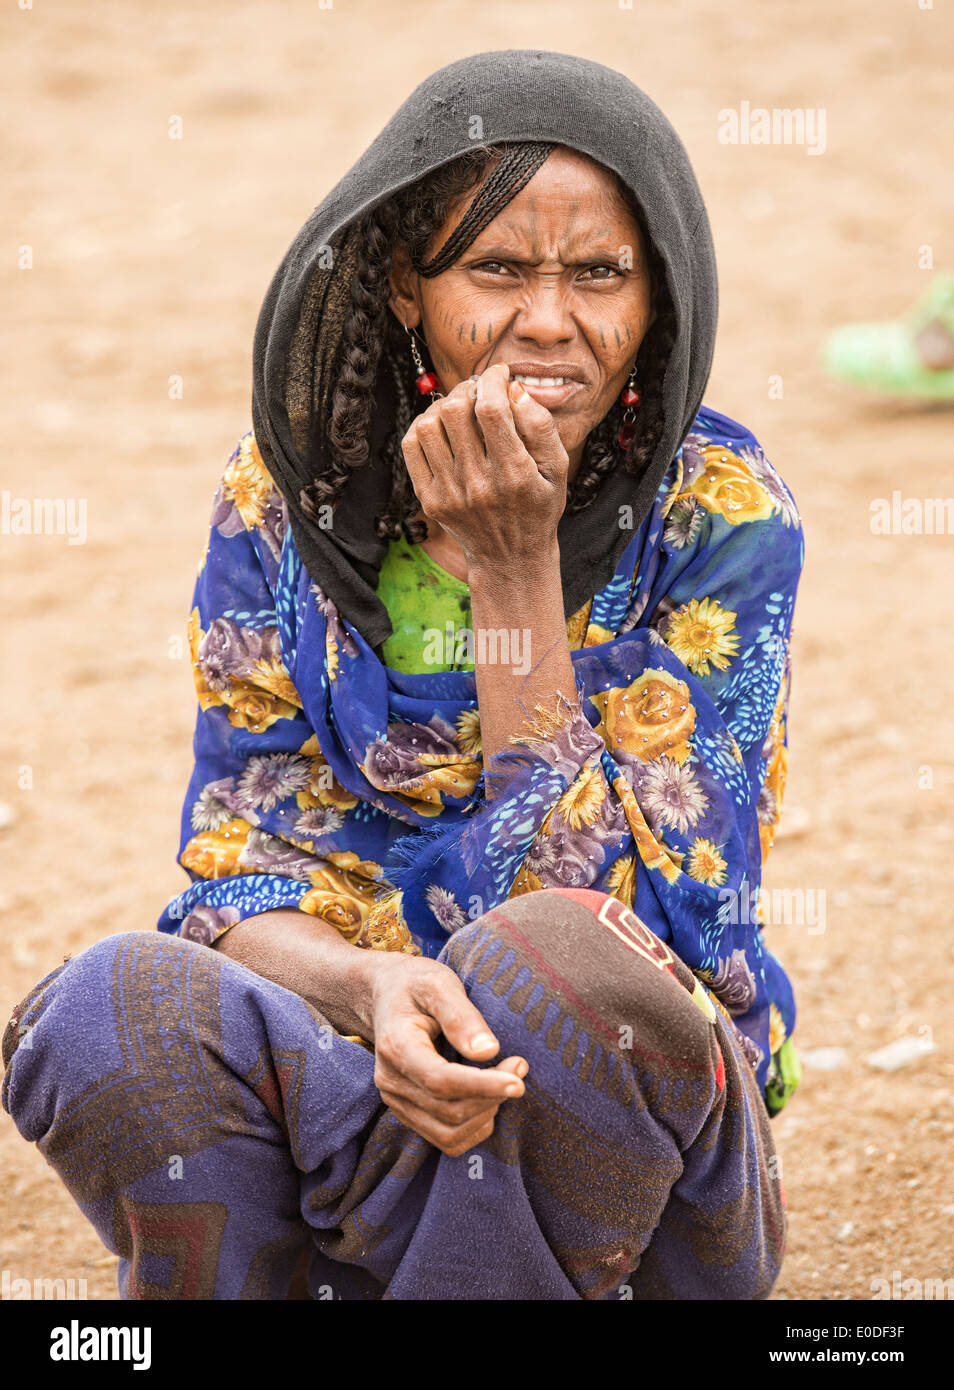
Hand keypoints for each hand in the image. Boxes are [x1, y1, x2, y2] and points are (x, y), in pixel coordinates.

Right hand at [368, 953, 527, 1157]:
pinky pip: (447, 1139)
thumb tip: (488, 1051)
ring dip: (487, 1112)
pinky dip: (476, 1126)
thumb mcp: (438, 983)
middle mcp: (391, 1081)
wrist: (388, 995)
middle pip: (449, 1111)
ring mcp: (397, 1101)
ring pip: (450, 1133)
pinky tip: (488, 1097)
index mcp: (396, 1046)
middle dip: (493, 1095)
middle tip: (519, 1065)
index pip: (440, 1081)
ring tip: (506, 1080)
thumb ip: (461, 1016)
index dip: (482, 1086)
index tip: (518, 1081)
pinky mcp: (410, 1113)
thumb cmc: (416, 985)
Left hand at [401, 363, 568, 571]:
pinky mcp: (430, 499)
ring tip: (461, 407)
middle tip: (479, 389)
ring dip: (444, 405)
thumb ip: (540, 425)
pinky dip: (424, 426)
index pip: (492, 409)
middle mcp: (478, 484)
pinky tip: (443, 427)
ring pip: (429, 425)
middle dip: (467, 387)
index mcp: (514, 474)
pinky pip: (412, 447)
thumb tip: (514, 388)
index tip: (499, 374)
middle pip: (456, 411)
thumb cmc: (538, 506)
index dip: (493, 380)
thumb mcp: (557, 468)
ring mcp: (449, 493)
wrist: (510, 558)